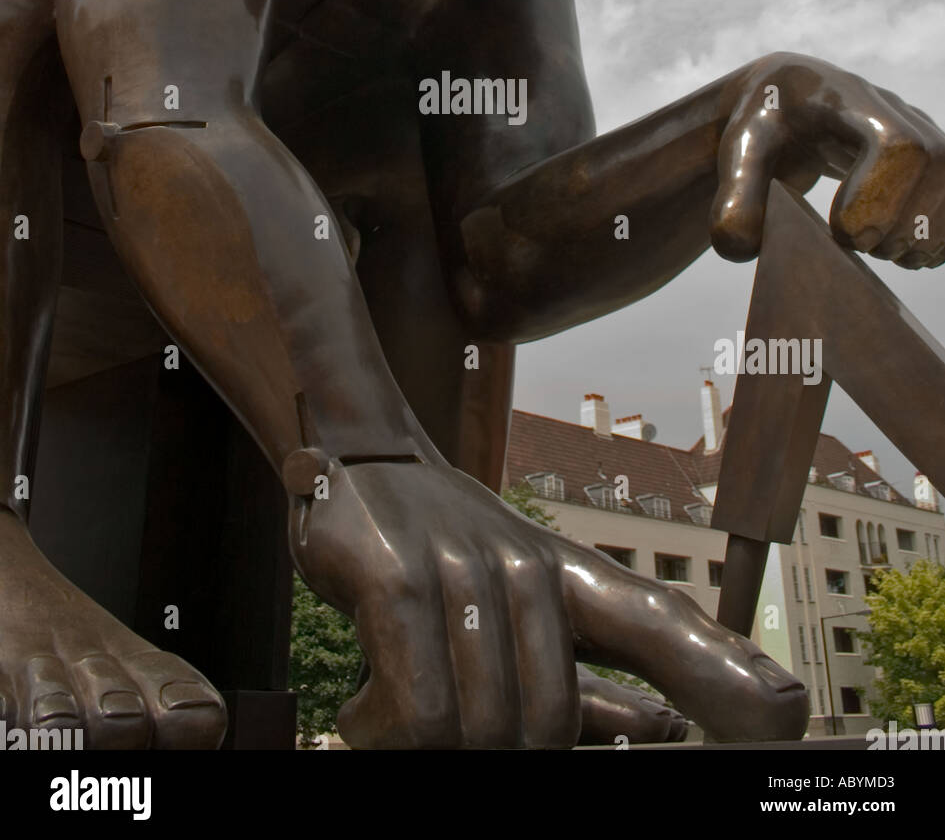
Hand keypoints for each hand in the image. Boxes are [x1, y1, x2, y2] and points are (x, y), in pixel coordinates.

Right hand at [288, 457, 806, 748]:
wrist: (356, 466)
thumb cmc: (445, 553)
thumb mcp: (522, 609)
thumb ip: (588, 677)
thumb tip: (662, 735)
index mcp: (570, 574)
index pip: (657, 621)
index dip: (721, 670)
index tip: (785, 712)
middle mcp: (529, 564)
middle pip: (547, 727)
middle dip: (502, 749)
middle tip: (449, 723)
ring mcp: (467, 569)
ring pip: (483, 730)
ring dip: (431, 744)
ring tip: (397, 710)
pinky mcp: (401, 581)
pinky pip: (420, 716)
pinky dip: (387, 732)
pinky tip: (367, 710)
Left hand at [712, 52, 944, 267]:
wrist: (785, 104)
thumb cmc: (761, 125)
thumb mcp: (736, 152)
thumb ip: (735, 194)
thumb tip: (741, 245)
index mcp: (842, 98)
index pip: (894, 142)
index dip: (880, 195)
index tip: (842, 231)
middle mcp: (891, 107)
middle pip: (933, 161)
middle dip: (903, 221)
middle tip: (860, 248)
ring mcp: (917, 128)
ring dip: (927, 230)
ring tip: (883, 252)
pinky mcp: (927, 155)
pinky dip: (939, 231)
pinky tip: (905, 250)